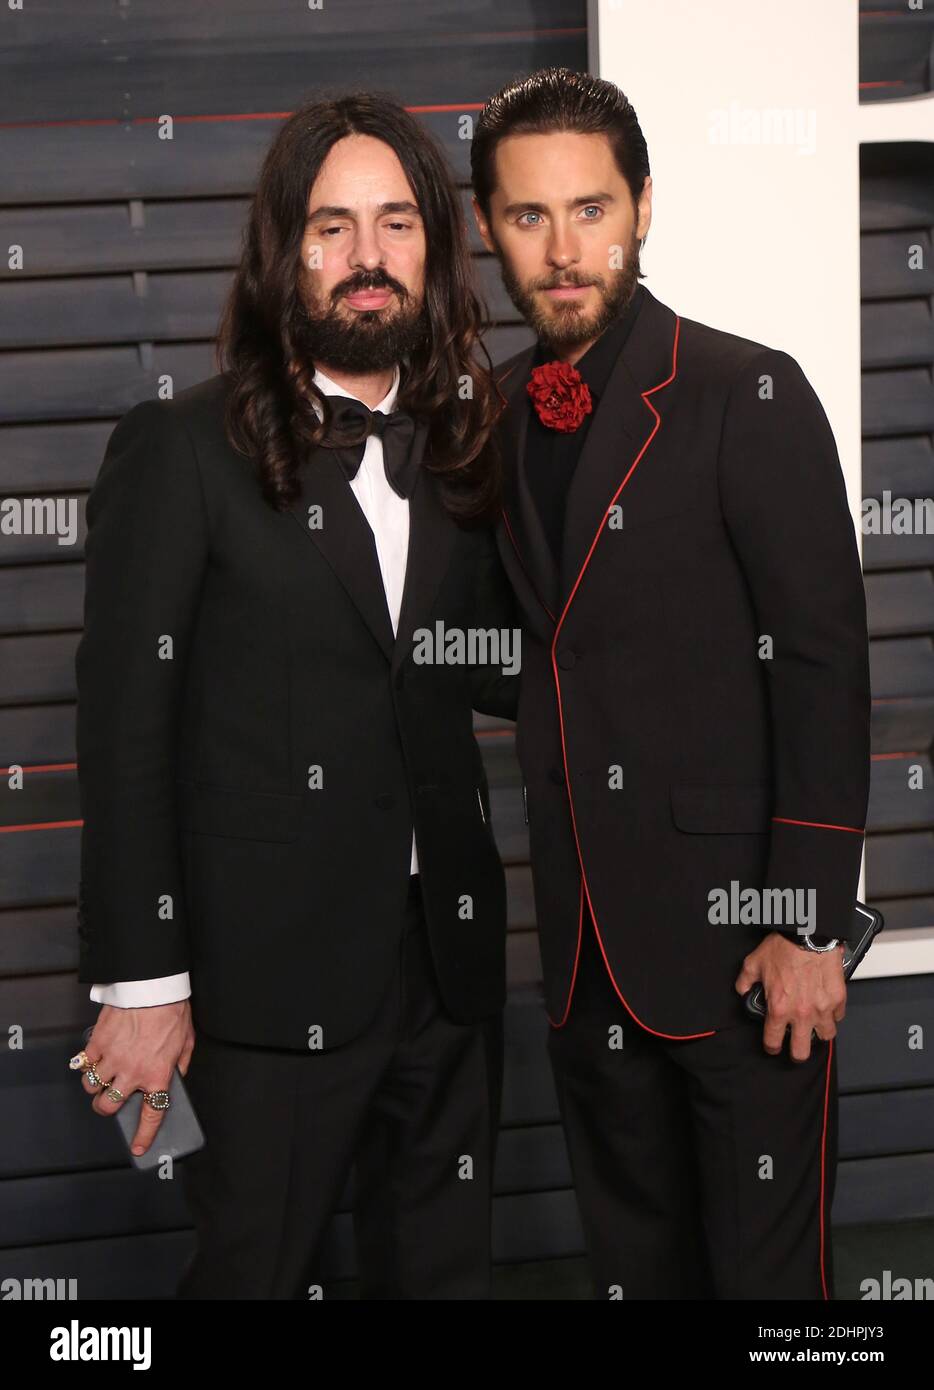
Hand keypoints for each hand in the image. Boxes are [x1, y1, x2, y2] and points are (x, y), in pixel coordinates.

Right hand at [80, 1001, 193, 1155]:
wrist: (152, 987)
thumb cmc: (172, 1010)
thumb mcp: (186, 1041)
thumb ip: (181, 1065)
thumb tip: (176, 1077)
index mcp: (157, 1075)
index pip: (150, 1114)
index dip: (143, 1135)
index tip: (138, 1147)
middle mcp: (131, 1072)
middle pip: (107, 1106)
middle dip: (105, 1108)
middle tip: (109, 1101)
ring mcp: (112, 1059)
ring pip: (91, 1087)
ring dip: (94, 1087)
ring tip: (101, 1078)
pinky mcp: (97, 1043)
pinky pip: (84, 1064)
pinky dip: (86, 1065)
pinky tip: (93, 1060)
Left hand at [734, 932, 845, 1060]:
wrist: (809, 934)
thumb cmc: (785, 947)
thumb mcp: (754, 963)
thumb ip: (745, 981)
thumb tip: (742, 990)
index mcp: (779, 1008)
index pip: (773, 1041)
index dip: (771, 1047)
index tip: (773, 1046)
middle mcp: (802, 1014)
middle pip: (802, 1052)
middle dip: (797, 1053)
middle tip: (795, 1047)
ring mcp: (822, 1008)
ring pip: (825, 1036)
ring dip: (819, 1032)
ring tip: (814, 1026)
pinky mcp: (838, 999)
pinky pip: (838, 1016)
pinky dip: (833, 1015)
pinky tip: (826, 1007)